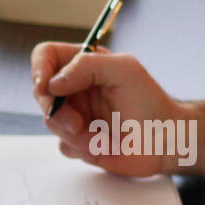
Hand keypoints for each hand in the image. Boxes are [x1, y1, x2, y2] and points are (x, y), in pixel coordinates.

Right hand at [30, 41, 204, 176]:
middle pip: (41, 93)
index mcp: (83, 64)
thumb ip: (86, 65)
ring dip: (75, 133)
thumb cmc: (150, 101)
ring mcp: (75, 115)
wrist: (165, 141)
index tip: (45, 87)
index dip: (39, 69)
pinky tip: (105, 146)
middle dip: (56, 110)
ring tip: (102, 137)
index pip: (45, 56)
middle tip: (77, 122)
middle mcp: (75, 88)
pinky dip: (83, 148)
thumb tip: (52, 83)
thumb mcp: (124, 70)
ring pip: (51, 122)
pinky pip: (64, 146)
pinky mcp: (79, 141)